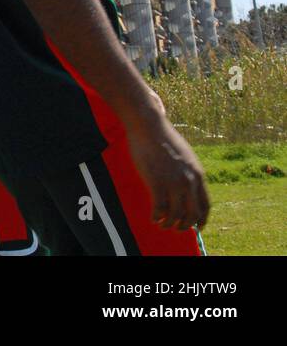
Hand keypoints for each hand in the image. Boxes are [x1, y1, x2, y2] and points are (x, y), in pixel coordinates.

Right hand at [122, 101, 209, 230]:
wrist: (148, 126)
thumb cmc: (162, 139)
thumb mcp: (184, 156)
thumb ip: (188, 172)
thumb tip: (187, 186)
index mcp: (198, 175)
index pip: (205, 205)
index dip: (202, 219)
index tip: (196, 227)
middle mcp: (189, 181)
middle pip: (193, 214)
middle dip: (185, 225)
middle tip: (175, 227)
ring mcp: (174, 182)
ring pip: (177, 215)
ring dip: (169, 224)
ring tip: (162, 224)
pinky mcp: (157, 182)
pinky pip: (160, 209)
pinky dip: (157, 218)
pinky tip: (153, 218)